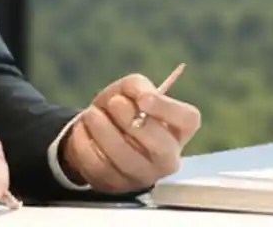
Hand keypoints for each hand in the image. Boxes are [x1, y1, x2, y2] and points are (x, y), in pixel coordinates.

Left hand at [61, 73, 201, 193]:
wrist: (94, 130)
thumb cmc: (121, 109)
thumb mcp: (128, 89)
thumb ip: (138, 86)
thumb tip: (143, 96)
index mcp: (178, 129)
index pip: (188, 120)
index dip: (167, 109)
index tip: (143, 100)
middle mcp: (167, 158)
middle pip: (161, 147)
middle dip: (133, 122)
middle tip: (114, 103)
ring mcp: (143, 176)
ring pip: (126, 159)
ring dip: (104, 131)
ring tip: (92, 114)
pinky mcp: (116, 185)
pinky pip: (100, 165)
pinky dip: (86, 143)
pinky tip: (84, 130)